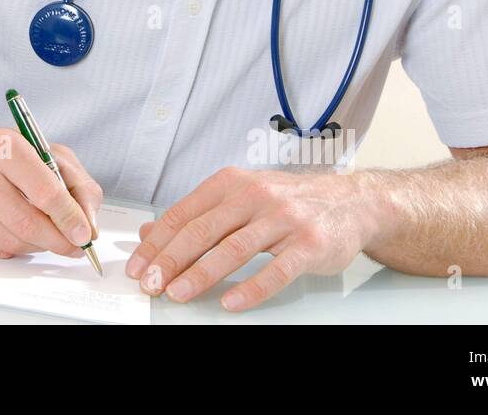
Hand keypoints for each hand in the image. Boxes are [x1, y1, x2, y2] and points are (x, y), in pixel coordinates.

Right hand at [0, 127, 101, 259]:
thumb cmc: (4, 155)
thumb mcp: (49, 154)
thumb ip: (78, 186)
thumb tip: (88, 226)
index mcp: (3, 145)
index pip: (44, 192)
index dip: (69, 218)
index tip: (84, 234)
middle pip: (27, 224)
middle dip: (58, 241)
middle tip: (74, 246)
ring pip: (11, 243)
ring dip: (36, 245)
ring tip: (43, 233)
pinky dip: (11, 248)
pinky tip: (10, 228)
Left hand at [125, 166, 381, 311]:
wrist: (350, 201)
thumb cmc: (289, 201)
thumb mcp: (239, 198)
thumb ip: (196, 215)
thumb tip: (150, 232)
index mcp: (232, 184)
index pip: (183, 214)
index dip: (156, 242)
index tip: (137, 265)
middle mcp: (255, 196)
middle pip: (203, 230)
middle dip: (171, 259)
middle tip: (150, 283)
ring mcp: (284, 219)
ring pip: (234, 249)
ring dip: (202, 274)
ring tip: (179, 293)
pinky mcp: (309, 244)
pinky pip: (276, 270)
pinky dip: (251, 288)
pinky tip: (230, 302)